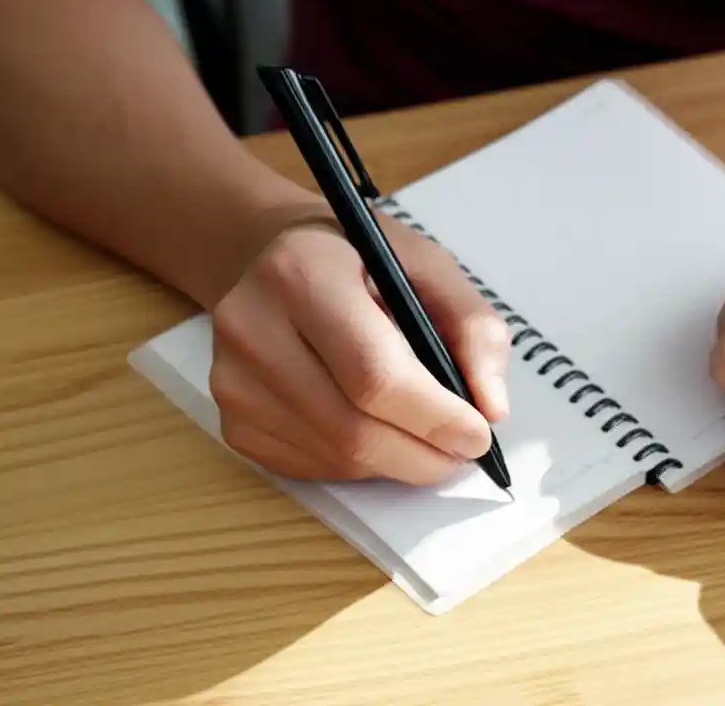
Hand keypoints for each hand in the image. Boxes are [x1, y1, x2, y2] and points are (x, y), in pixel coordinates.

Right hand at [208, 212, 509, 484]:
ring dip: (399, 462)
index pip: (374, 373)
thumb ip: (474, 328)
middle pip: (354, 429)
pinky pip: (313, 467)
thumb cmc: (357, 261)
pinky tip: (378, 429)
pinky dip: (362, 464)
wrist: (269, 256)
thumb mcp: (427, 266)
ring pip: (337, 457)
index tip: (479, 434)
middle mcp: (253, 327)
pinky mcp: (232, 420)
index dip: (435, 416)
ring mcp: (234, 380)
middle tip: (465, 450)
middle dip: (426, 454)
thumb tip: (492, 407)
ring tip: (427, 435)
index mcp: (305, 273)